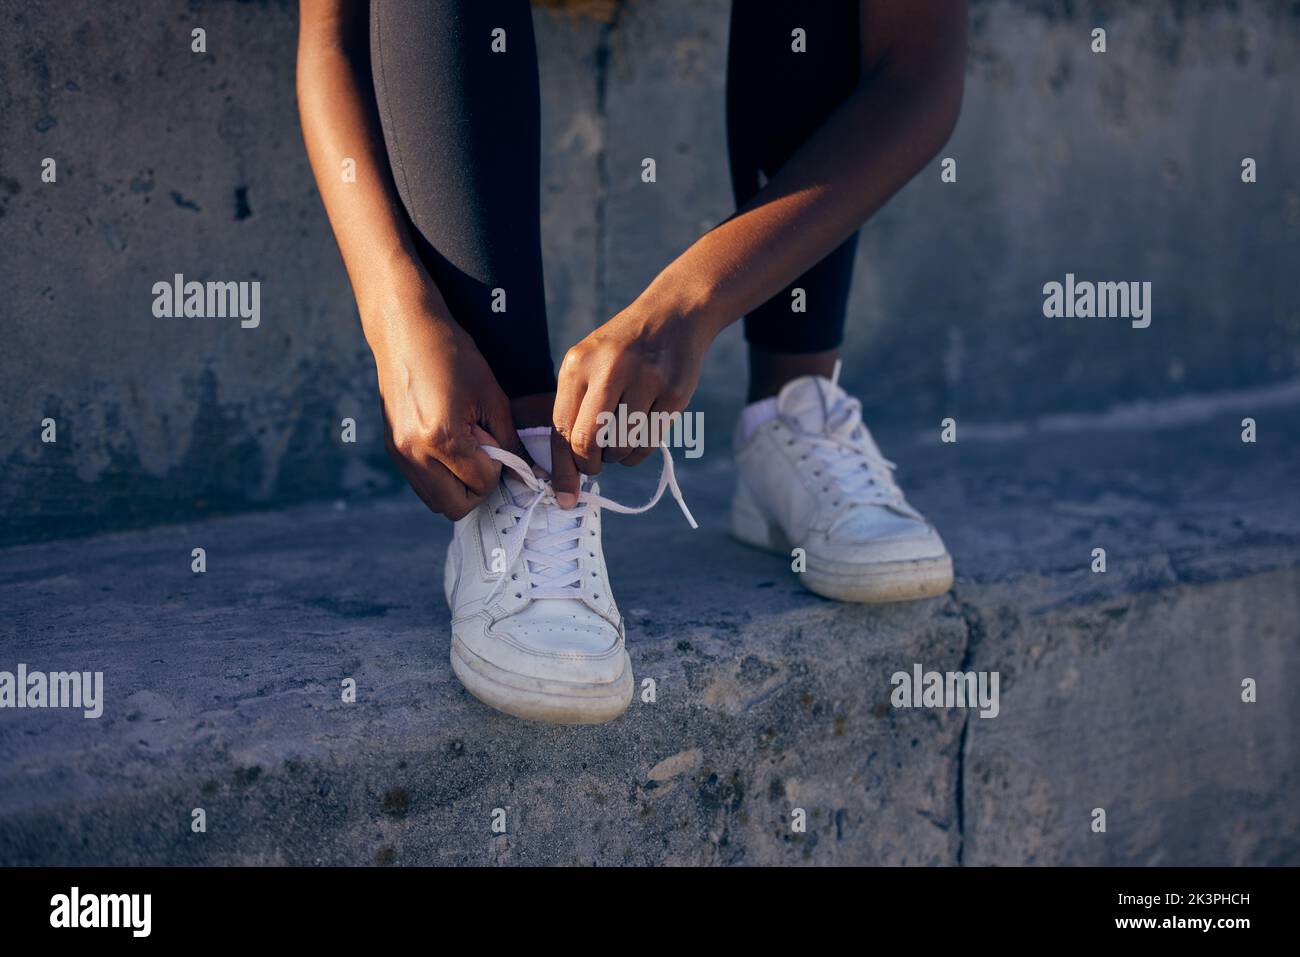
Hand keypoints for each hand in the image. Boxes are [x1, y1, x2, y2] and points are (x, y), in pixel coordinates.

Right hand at [370, 297, 523, 519]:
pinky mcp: (392, 450)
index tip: (496, 442)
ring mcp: (399, 454)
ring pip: (436, 502)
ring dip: (458, 487)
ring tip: (467, 450)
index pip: (481, 483)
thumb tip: (521, 471)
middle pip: (455, 507)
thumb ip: (508, 439)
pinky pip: (421, 485)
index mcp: (441, 438)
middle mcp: (414, 452)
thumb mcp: (491, 395)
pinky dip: (441, 478)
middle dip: (478, 488)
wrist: (405, 331)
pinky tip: (449, 448)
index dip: (498, 468)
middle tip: (485, 456)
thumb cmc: (452, 355)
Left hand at [550, 306, 709, 504]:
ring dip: (618, 457)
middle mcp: (609, 371)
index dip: (562, 469)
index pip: (560, 429)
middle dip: (589, 466)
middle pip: (587, 443)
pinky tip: (638, 436)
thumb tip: (566, 468)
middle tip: (595, 466)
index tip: (565, 496)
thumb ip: (574, 407)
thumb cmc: (623, 349)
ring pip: (621, 448)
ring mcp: (645, 380)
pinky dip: (639, 452)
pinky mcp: (674, 393)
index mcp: (578, 365)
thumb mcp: (589, 363)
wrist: (673, 314)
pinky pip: (649, 443)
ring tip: (620, 437)